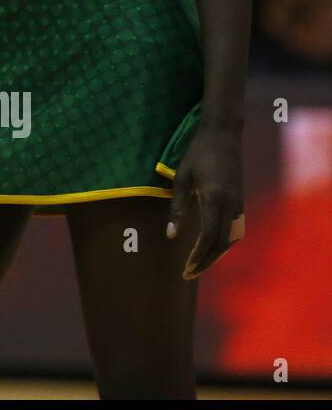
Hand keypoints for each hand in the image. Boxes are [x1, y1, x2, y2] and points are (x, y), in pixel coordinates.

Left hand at [168, 119, 243, 278]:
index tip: (186, 268)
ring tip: (198, 265)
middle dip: (206, 261)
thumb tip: (170, 235)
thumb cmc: (197, 154)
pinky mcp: (241, 201)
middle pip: (222, 243)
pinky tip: (211, 247)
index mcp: (213, 198)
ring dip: (216, 254)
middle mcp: (230, 204)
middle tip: (188, 274)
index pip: (208, 235)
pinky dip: (224, 242)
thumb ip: (177, 207)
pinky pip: (235, 229)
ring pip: (232, 238)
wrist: (223, 135)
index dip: (198, 255)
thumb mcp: (181, 178)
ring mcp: (238, 203)